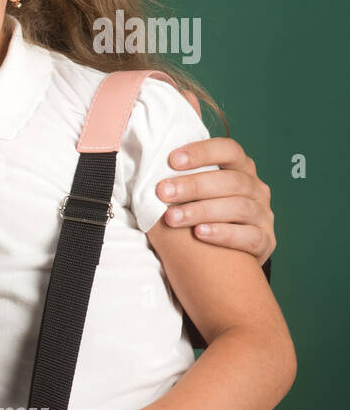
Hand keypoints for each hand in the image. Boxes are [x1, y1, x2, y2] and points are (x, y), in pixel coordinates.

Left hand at [156, 137, 274, 261]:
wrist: (222, 258)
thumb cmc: (199, 216)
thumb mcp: (195, 193)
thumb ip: (181, 178)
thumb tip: (144, 167)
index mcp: (240, 169)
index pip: (229, 150)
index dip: (202, 152)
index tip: (172, 160)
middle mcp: (256, 189)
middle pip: (231, 181)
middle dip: (194, 185)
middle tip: (163, 192)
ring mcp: (263, 215)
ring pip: (239, 207)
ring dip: (202, 210)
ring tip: (173, 218)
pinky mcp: (266, 241)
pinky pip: (250, 236)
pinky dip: (224, 234)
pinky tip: (200, 233)